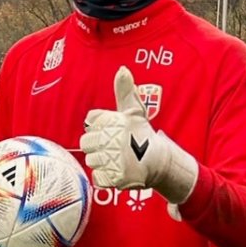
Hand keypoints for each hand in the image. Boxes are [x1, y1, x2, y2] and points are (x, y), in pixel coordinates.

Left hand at [79, 66, 198, 204]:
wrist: (159, 162)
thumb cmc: (142, 135)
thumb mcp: (134, 111)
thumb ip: (124, 90)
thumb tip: (122, 69)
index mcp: (115, 120)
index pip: (91, 120)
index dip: (100, 126)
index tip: (113, 131)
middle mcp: (113, 140)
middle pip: (86, 142)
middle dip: (98, 145)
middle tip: (115, 147)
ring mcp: (114, 160)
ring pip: (91, 160)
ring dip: (102, 162)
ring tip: (118, 159)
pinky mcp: (115, 177)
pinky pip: (97, 177)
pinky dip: (105, 177)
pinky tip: (117, 171)